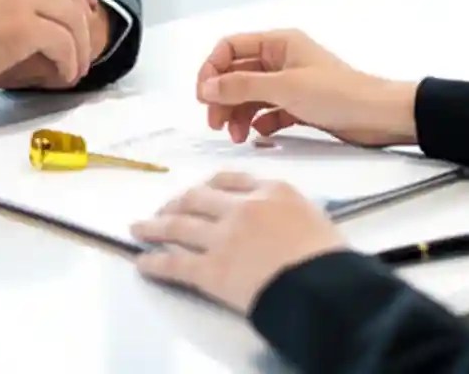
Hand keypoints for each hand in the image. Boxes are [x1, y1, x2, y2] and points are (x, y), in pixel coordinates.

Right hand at [0, 4, 112, 96]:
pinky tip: (63, 75)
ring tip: (75, 67)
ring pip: (73, 17)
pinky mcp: (22, 26)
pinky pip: (64, 44)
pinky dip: (70, 62)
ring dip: (80, 46)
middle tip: (84, 43)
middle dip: (83, 19)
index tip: (84, 0)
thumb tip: (30, 2)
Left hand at [132, 172, 345, 313]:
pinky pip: (175, 263)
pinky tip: (143, 262)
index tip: (199, 189)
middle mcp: (241, 207)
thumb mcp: (315, 218)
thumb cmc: (329, 258)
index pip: (229, 180)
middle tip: (166, 208)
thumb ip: (288, 212)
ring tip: (139, 228)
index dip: (208, 186)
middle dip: (176, 202)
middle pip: (197, 198)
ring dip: (154, 226)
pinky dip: (155, 262)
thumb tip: (280, 220)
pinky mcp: (211, 269)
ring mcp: (223, 237)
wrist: (324, 287)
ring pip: (177, 225)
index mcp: (270, 191)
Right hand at [196, 29, 418, 147]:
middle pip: (237, 73)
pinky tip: (259, 135)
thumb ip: (242, 86)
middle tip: (215, 123)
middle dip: (222, 97)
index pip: (230, 47)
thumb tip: (207, 87)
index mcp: (278, 43)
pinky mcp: (299, 105)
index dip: (212, 69)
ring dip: (238, 114)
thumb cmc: (338, 94)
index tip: (203, 95)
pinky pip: (268, 111)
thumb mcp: (285, 88)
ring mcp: (290, 83)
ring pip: (250, 95)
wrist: (380, 117)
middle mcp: (281, 59)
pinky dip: (259, 123)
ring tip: (237, 136)